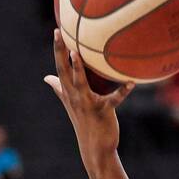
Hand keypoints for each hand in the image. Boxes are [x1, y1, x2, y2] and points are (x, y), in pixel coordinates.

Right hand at [45, 29, 133, 166]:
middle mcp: (75, 96)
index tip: (56, 31)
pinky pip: (113, 100)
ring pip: (80, 83)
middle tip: (59, 33)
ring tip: (78, 53)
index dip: (58, 50)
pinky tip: (131, 83)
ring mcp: (87, 104)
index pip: (60, 67)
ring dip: (77, 69)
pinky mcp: (103, 111)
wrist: (95, 148)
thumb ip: (60, 89)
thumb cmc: (84, 123)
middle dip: (61, 52)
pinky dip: (122, 91)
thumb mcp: (70, 104)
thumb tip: (47, 77)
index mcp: (69, 93)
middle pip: (65, 71)